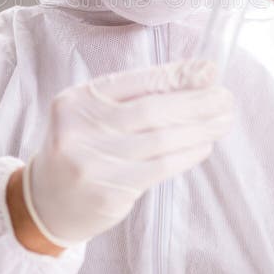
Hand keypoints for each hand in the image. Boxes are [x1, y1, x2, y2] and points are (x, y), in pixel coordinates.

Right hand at [22, 59, 232, 247]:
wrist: (47, 202)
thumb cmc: (81, 147)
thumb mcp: (97, 112)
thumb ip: (141, 94)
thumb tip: (201, 72)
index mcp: (77, 100)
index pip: (136, 81)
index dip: (177, 75)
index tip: (210, 71)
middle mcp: (80, 128)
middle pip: (152, 110)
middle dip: (196, 102)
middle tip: (226, 98)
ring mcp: (92, 163)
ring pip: (160, 140)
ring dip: (199, 129)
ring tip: (222, 120)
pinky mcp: (108, 192)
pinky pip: (159, 168)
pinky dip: (187, 154)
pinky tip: (203, 145)